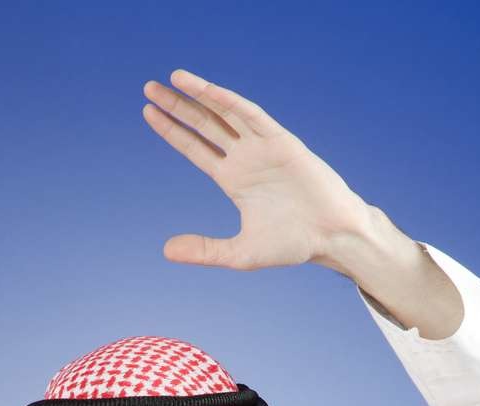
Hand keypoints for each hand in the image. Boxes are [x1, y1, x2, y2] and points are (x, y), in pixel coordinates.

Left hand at [142, 68, 373, 270]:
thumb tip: (166, 251)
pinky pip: (251, 115)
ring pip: (224, 113)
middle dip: (177, 106)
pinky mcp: (281, 140)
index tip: (148, 113)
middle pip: (203, 124)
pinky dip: (229, 101)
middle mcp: (244, 157)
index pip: (195, 148)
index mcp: (233, 179)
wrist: (331, 236)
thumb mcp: (239, 253)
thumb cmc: (292, 244)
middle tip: (150, 88)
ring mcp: (261, 146)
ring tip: (173, 78)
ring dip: (199, 94)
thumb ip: (204, 251)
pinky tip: (207, 89)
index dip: (172, 131)